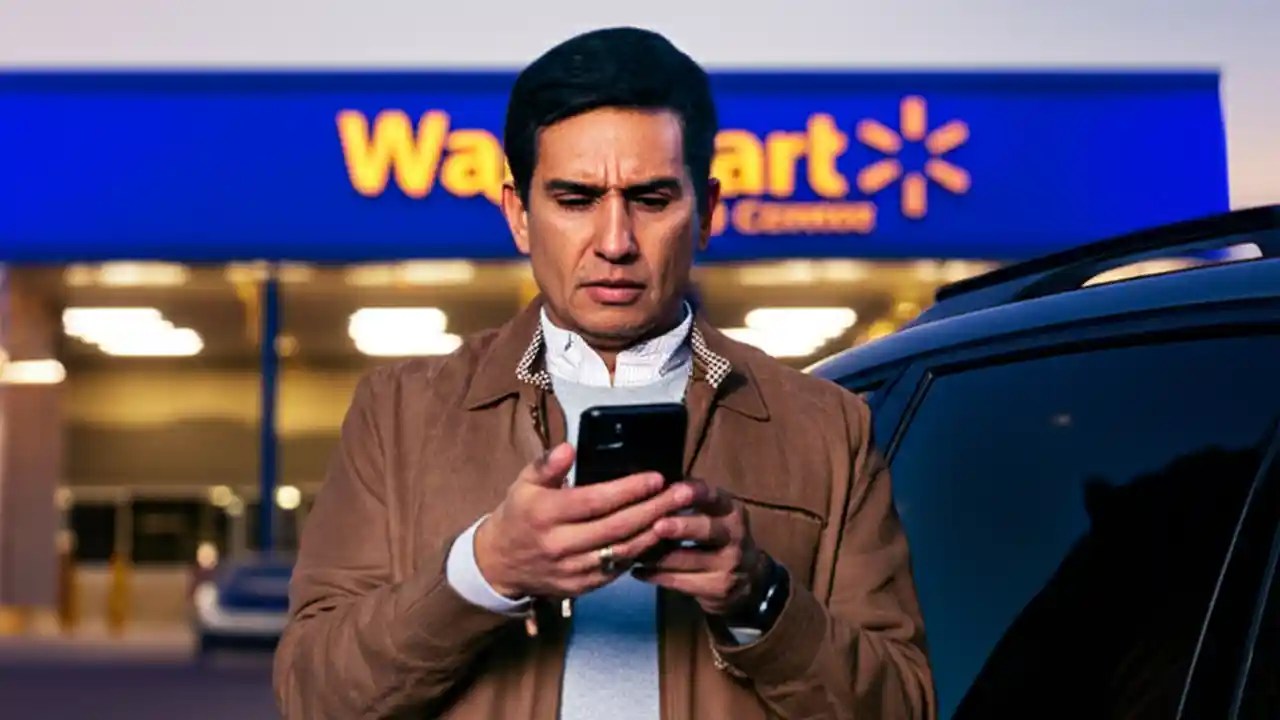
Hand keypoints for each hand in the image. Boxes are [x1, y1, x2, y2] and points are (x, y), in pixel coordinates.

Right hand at [474, 443, 701, 599]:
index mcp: (544, 514)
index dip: (629, 490)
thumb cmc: (519, 515)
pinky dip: (641, 553)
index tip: (656, 477)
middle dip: (654, 508)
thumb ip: (547, 465)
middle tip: (682, 493)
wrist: (500, 565)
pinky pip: (618, 570)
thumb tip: (569, 448)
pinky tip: (660, 536)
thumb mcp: (524, 483)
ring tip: (679, 513)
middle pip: (616, 527)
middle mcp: (560, 545)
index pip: (595, 501)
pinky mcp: (581, 588)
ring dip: (655, 532)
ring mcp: (572, 570)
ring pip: (622, 551)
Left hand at [631, 482, 772, 618]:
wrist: (746, 577)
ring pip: (689, 559)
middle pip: (708, 530)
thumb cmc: (717, 536)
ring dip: (658, 556)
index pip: (715, 498)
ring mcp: (729, 564)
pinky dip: (656, 576)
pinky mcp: (718, 588)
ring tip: (633, 551)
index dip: (697, 493)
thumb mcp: (713, 513)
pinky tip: (637, 571)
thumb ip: (690, 501)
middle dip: (682, 527)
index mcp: (730, 510)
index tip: (676, 489)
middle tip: (657, 525)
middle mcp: (734, 535)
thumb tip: (651, 486)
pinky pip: (681, 582)